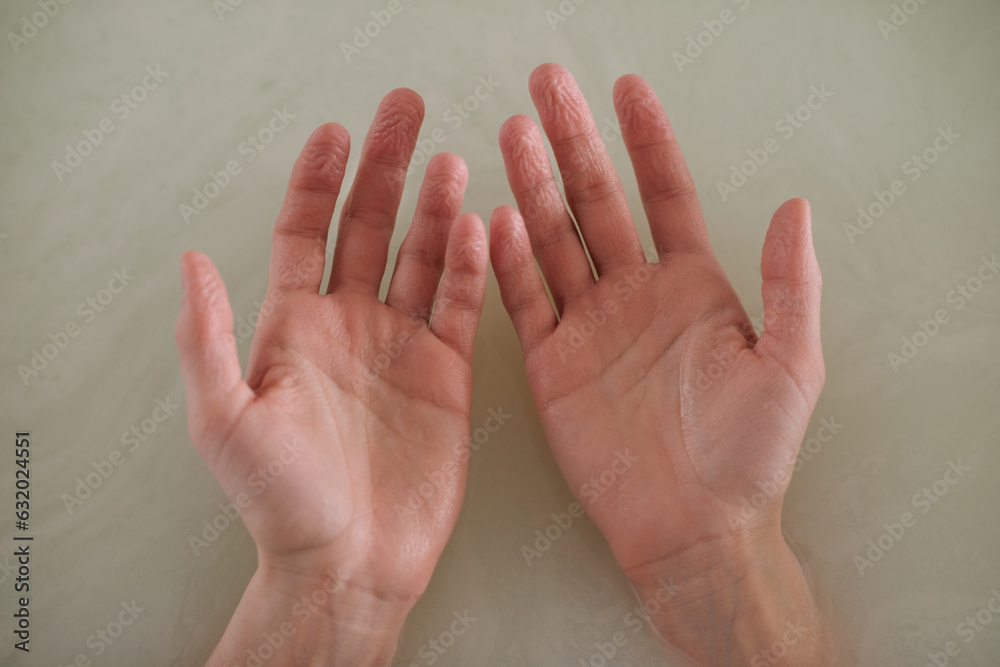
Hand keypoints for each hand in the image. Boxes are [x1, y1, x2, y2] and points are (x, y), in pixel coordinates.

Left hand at [175, 89, 487, 665]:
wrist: (350, 560)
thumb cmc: (281, 498)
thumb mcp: (225, 418)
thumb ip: (209, 337)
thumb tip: (190, 259)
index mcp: (294, 327)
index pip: (303, 232)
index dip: (318, 179)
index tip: (336, 131)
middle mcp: (349, 325)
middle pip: (367, 227)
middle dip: (385, 169)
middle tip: (404, 112)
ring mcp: (401, 345)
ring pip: (419, 256)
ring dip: (434, 208)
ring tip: (448, 161)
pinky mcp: (447, 372)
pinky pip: (458, 305)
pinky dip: (469, 265)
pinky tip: (477, 226)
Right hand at [490, 64, 839, 663]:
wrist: (693, 528)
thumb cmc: (750, 453)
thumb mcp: (791, 364)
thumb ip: (789, 285)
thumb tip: (796, 204)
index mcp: (691, 286)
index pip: (664, 193)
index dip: (647, 140)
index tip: (627, 88)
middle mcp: (633, 295)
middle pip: (597, 202)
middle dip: (573, 143)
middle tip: (547, 85)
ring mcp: (587, 326)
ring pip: (553, 241)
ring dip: (532, 187)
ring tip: (513, 133)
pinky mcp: (550, 365)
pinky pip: (526, 303)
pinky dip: (509, 262)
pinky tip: (496, 219)